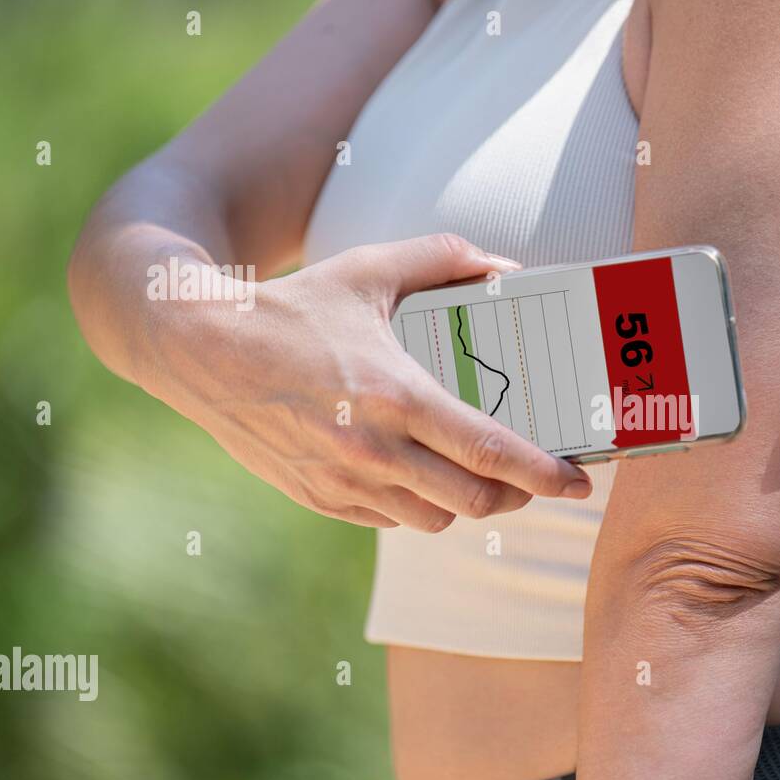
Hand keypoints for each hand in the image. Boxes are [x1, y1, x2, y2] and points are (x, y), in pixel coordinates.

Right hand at [149, 233, 591, 528]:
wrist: (197, 349)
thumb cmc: (290, 307)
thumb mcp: (367, 270)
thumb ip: (444, 259)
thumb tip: (505, 267)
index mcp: (396, 396)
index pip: (490, 451)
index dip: (545, 474)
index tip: (581, 480)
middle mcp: (373, 450)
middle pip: (475, 500)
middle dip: (519, 494)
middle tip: (537, 476)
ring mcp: (343, 482)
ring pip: (436, 519)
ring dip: (468, 502)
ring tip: (479, 473)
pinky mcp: (319, 498)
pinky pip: (390, 521)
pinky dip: (417, 506)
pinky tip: (419, 475)